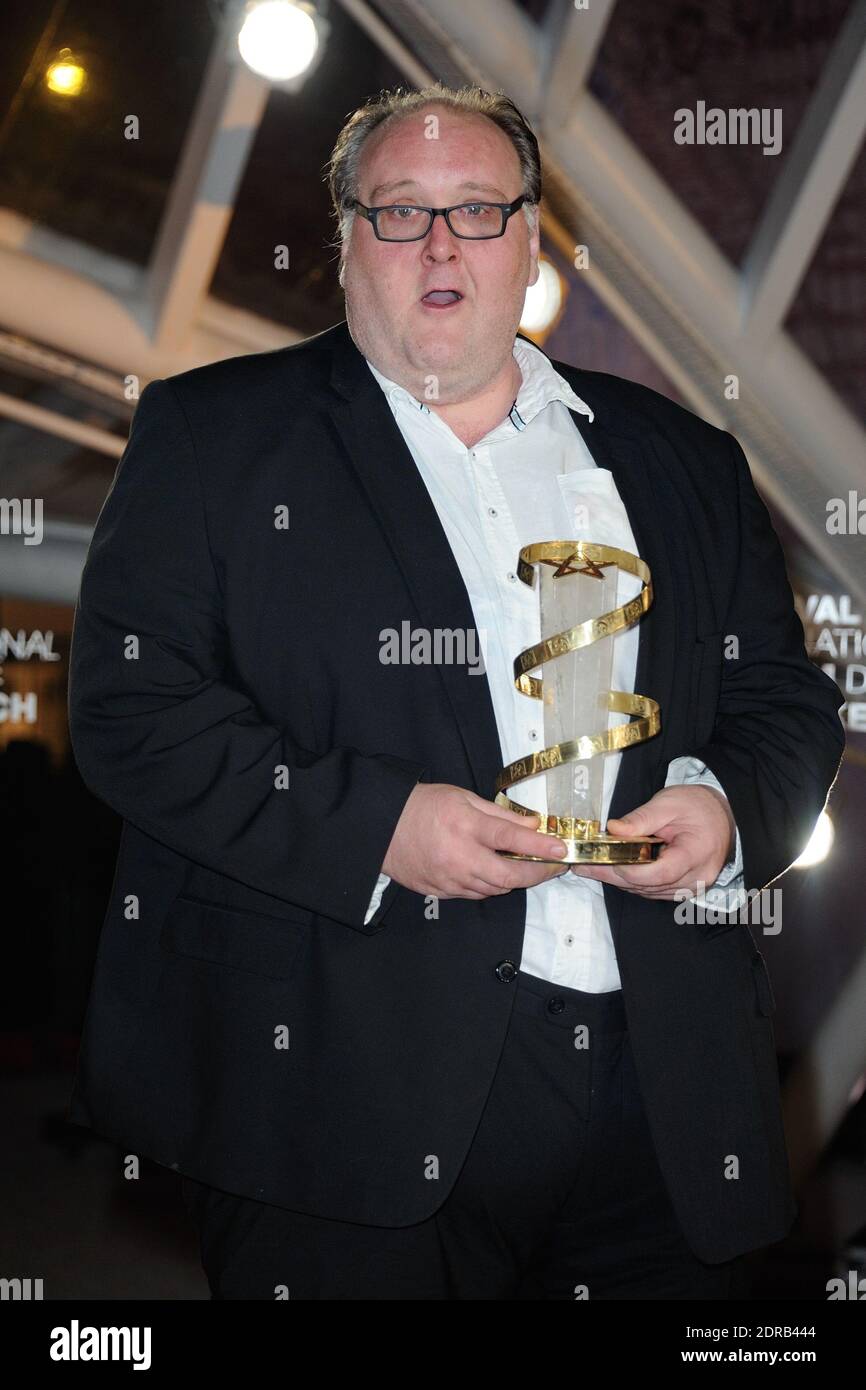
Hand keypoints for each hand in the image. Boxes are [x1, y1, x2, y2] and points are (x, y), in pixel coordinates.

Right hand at [382, 783, 569, 899]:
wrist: (381, 827)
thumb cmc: (422, 806)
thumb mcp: (463, 798)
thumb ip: (500, 815)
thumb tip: (533, 826)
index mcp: (465, 827)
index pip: (511, 839)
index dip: (540, 846)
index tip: (562, 849)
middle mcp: (459, 857)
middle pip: (509, 877)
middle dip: (537, 874)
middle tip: (553, 866)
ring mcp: (449, 879)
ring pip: (495, 889)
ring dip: (514, 880)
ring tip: (524, 865)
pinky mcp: (441, 892)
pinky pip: (475, 894)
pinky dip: (489, 885)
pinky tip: (492, 871)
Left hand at [569, 784, 735, 899]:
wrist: (724, 814)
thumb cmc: (699, 806)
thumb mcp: (669, 803)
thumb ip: (641, 818)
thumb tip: (613, 829)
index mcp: (696, 854)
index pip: (658, 873)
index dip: (628, 869)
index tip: (603, 859)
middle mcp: (696, 877)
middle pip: (649, 885)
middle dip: (614, 876)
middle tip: (584, 867)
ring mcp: (692, 886)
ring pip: (649, 891)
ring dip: (621, 881)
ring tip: (592, 868)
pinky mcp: (686, 888)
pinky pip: (655, 890)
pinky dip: (635, 882)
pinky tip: (615, 871)